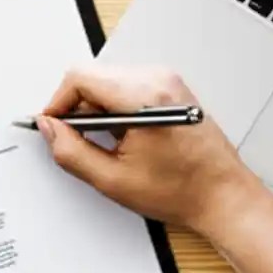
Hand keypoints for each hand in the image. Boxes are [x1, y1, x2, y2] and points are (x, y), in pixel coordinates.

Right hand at [37, 66, 272, 235]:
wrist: (223, 195)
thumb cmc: (183, 190)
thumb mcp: (113, 179)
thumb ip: (71, 151)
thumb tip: (50, 129)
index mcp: (144, 96)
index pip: (80, 78)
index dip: (58, 103)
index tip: (52, 125)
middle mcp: (158, 79)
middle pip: (93, 76)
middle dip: (77, 107)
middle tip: (78, 141)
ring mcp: (167, 81)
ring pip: (108, 80)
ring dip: (96, 109)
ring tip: (109, 143)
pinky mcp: (171, 88)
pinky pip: (127, 86)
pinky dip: (115, 107)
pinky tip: (125, 137)